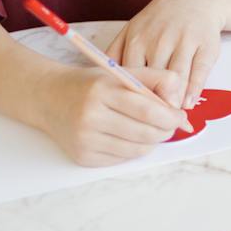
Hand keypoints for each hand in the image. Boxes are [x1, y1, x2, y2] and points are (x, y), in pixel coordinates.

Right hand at [33, 63, 189, 166]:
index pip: (148, 110)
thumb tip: (179, 101)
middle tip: (170, 125)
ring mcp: (85, 140)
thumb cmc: (91, 84)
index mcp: (103, 91)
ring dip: (152, 142)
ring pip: (136, 150)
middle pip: (145, 133)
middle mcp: (91, 117)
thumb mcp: (121, 72)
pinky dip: (133, 149)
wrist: (49, 98)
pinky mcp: (82, 157)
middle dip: (165, 131)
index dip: (171, 116)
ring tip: (152, 130)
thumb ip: (156, 78)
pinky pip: (121, 159)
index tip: (181, 117)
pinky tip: (129, 137)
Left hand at [107, 0, 230, 109]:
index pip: (131, 74)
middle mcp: (160, 39)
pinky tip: (189, 102)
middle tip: (153, 123)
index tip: (130, 115)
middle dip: (154, 102)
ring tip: (171, 117)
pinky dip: (195, 90)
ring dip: (175, 99)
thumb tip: (99, 81)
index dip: (132, 97)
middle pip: (155, 78)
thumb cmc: (159, 21)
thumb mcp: (132, 30)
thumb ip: (116, 54)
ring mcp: (185, 40)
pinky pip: (200, 71)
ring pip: (178, 76)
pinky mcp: (206, 43)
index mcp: (138, 39)